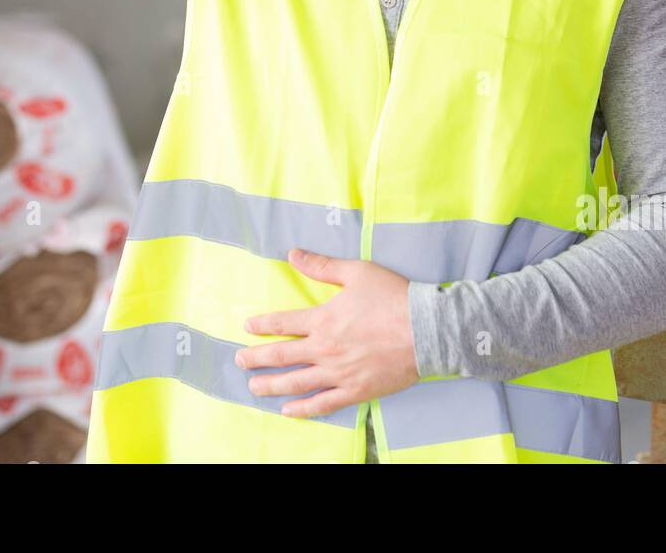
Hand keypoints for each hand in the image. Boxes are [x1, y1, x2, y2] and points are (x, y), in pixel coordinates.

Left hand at [234, 248, 420, 416]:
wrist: (426, 330)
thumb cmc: (393, 297)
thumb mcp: (357, 272)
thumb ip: (322, 265)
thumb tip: (292, 254)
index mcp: (323, 319)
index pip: (283, 323)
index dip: (262, 325)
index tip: (246, 328)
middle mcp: (325, 349)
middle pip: (281, 356)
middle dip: (256, 358)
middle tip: (239, 360)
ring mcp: (338, 373)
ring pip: (296, 383)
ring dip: (271, 385)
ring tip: (253, 387)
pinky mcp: (355, 391)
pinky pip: (322, 403)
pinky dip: (303, 409)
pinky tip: (288, 410)